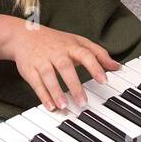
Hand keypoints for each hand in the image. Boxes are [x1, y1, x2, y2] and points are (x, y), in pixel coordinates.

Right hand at [4, 24, 120, 111]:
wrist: (23, 35)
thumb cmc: (55, 41)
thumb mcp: (77, 41)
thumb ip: (98, 53)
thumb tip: (117, 66)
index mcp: (70, 46)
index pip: (85, 54)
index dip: (95, 67)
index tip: (104, 81)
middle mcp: (56, 52)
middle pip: (65, 67)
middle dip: (74, 85)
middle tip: (83, 102)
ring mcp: (41, 60)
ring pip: (48, 76)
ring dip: (56, 91)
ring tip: (64, 105)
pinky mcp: (29, 69)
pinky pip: (36, 83)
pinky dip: (42, 95)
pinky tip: (50, 106)